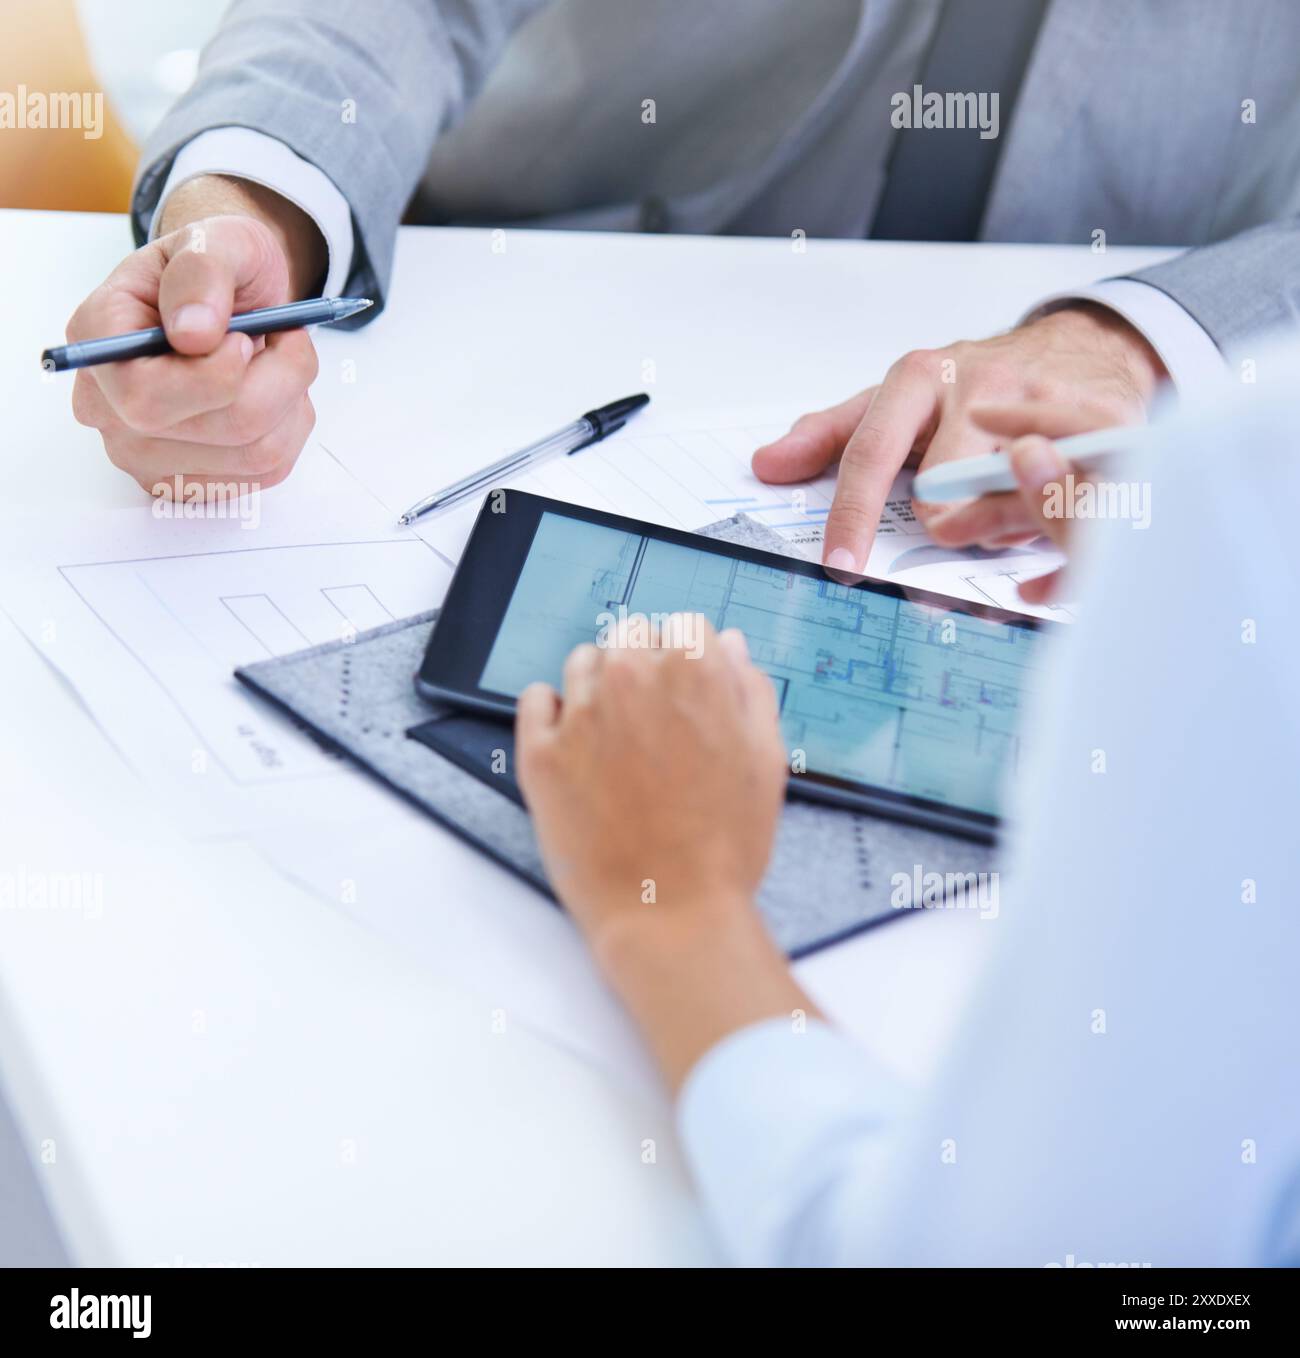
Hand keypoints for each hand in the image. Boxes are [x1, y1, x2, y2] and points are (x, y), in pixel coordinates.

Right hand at [67, 176, 326, 498]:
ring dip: (293, 401)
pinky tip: (275, 394)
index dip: (216, 375)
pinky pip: (268, 472)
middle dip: (276, 378)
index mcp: (97, 342)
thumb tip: (193, 332)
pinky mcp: (190, 482)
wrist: (229, 301)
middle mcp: (108, 410)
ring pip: (256, 454)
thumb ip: (202, 273)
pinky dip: (291, 428)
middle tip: (281, 337)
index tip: (245, 338)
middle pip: (219, 429)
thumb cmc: (213, 270)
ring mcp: (146, 455)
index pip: (146, 398)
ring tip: (280, 360)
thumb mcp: (213, 240)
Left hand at [516, 616, 813, 1089]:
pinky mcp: (540, 750)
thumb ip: (749, 690)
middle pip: (631, 636)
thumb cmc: (727, 845)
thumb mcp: (766, 760)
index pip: (683, 627)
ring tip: (616, 741)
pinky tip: (576, 747)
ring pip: (583, 662)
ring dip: (599, 686)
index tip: (686, 697)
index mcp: (696, 672)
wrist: (671, 914)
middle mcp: (634, 678)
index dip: (688, 662)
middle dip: (644, 668)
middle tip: (653, 725)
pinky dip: (553, 712)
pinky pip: (536, 699)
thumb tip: (730, 646)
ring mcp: (582, 712)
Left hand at [751, 304, 1165, 572]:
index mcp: (918, 378)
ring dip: (1004, 528)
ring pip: (1008, 509)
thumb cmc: (972, 385)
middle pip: (944, 497)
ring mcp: (1044, 404)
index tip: (839, 564)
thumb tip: (767, 466)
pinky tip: (1051, 519)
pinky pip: (1072, 509)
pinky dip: (1056, 533)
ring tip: (1009, 506)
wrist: (1076, 347)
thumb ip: (830, 434)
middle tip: (959, 520)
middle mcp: (979, 385)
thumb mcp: (895, 400)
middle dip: (948, 526)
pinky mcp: (1106, 429)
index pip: (872, 453)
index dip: (852, 514)